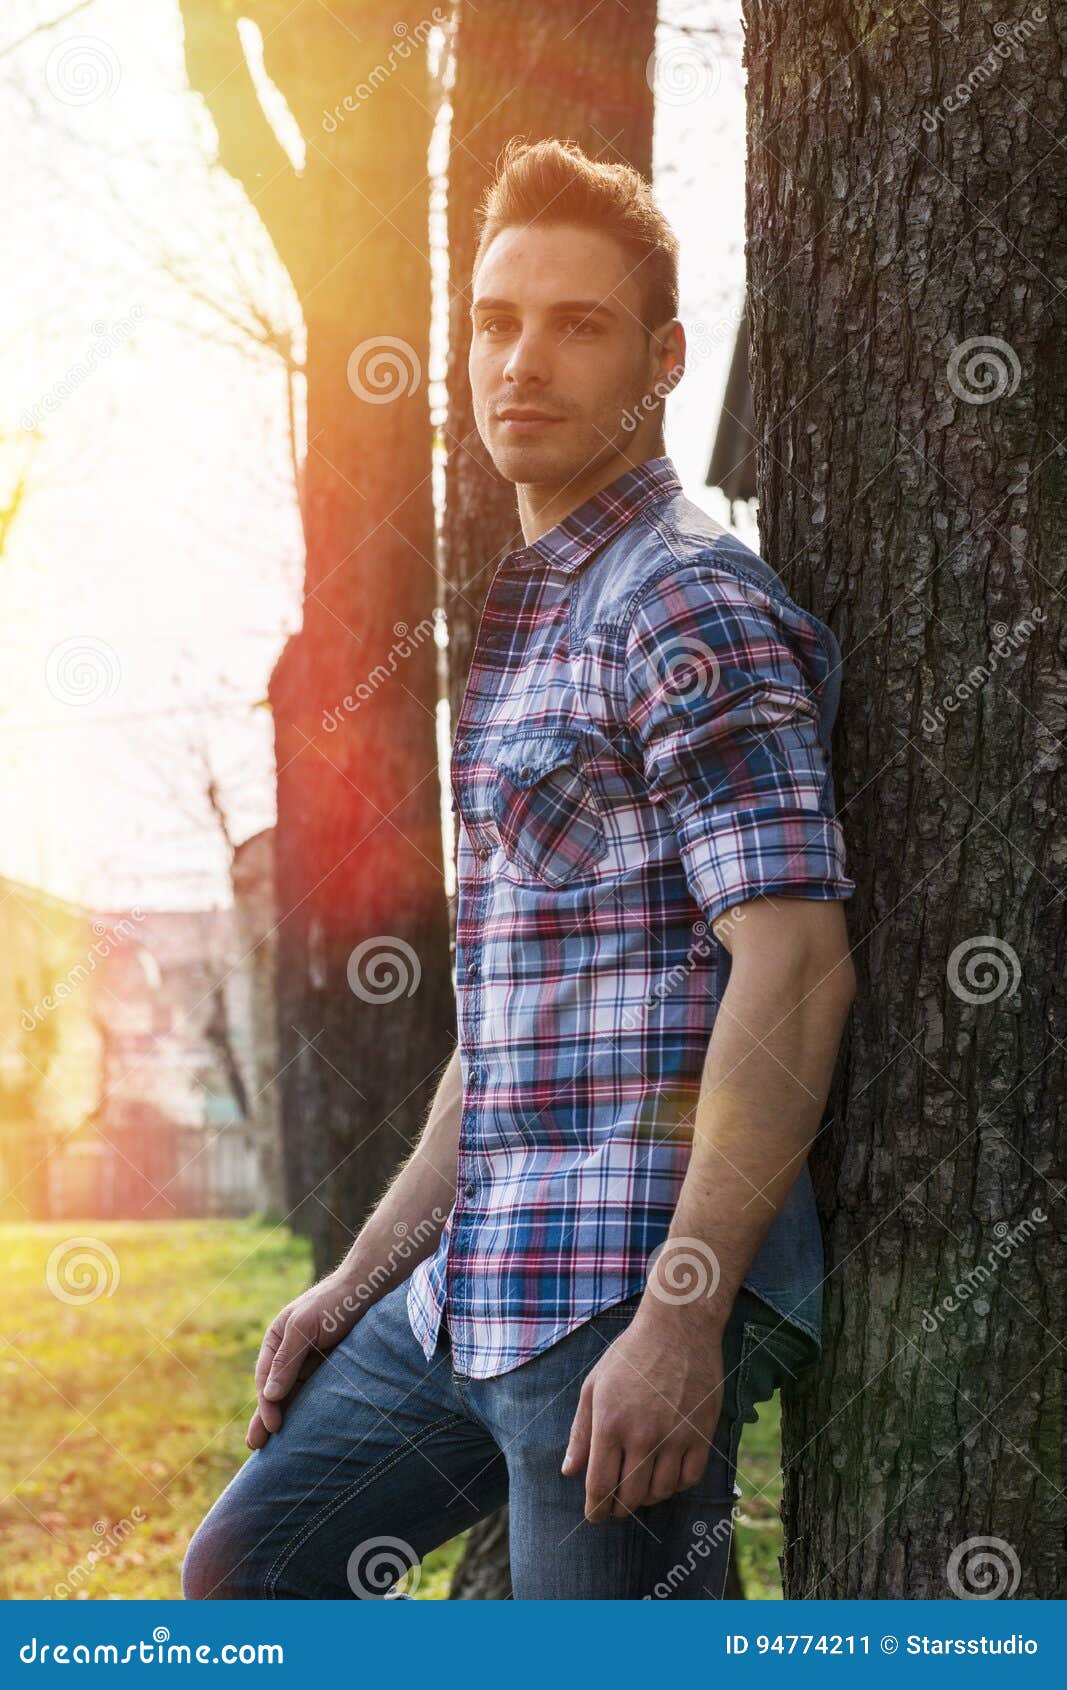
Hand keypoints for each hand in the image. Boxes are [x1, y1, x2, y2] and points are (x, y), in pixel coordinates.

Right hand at [245, 1271, 366, 1449]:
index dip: (266, 1404)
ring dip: (284, 1416)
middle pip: (274, 1390)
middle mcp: (289, 1351)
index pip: (265, 1378)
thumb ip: (287, 1360)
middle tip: (256, 1446)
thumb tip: (268, 1396)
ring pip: (293, 1394)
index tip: (273, 1426)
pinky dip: (306, 1408)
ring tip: (275, 1447)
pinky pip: (313, 1391)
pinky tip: (304, 1427)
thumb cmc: (334, 1302)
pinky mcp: (328, 1366)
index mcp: (277, 1338)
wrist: (369, 1288)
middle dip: (265, 1417)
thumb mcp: (305, 1326)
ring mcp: (309, 1360)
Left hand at [560, 1305, 724, 1520]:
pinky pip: (689, 1479)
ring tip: (640, 1490)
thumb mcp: (594, 1386)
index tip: (595, 1516)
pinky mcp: (701, 1434)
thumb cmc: (630, 1355)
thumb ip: (580, 1431)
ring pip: (659, 1492)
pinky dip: (675, 1485)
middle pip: (630, 1496)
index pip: (600, 1485)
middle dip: (619, 1509)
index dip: (596, 1509)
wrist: (678, 1329)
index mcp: (610, 1423)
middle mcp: (642, 1435)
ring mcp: (674, 1437)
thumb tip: (569, 1471)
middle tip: (616, 1509)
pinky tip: (666, 1476)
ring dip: (647, 1499)